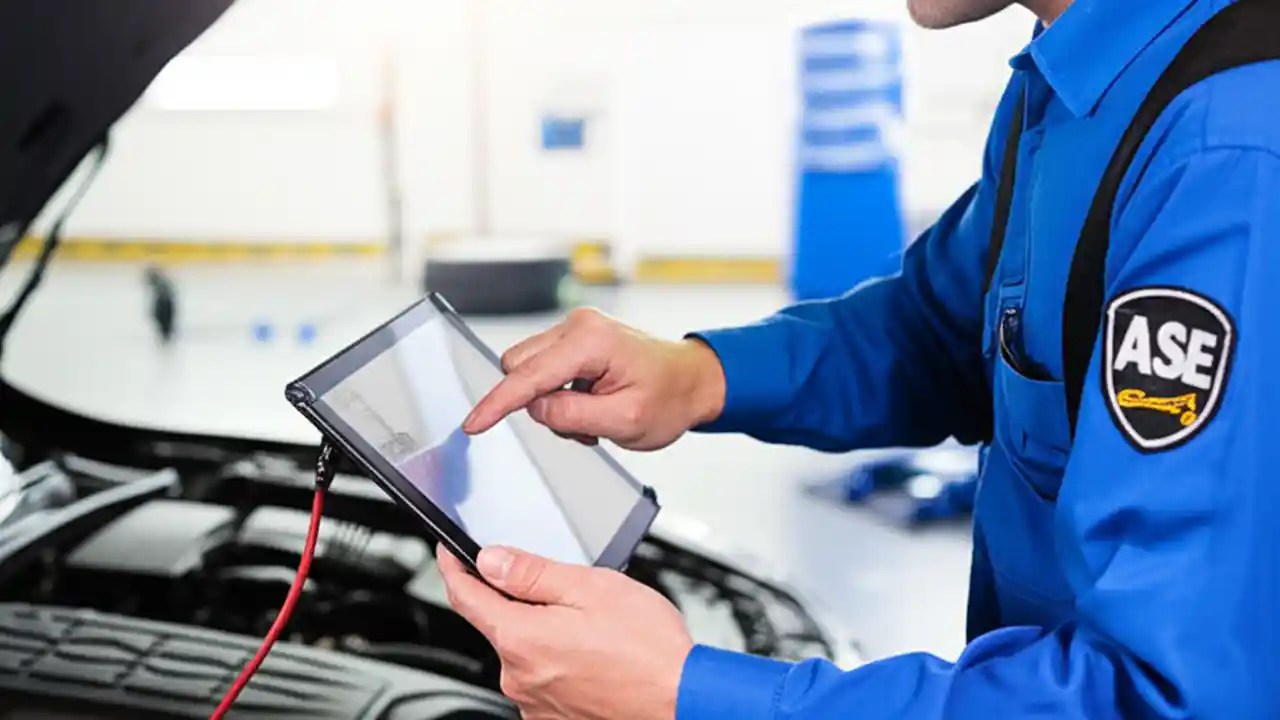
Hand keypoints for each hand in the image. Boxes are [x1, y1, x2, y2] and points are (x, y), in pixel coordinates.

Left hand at [437, 545, 693, 719]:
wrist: (683, 701)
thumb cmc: (649, 651)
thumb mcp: (591, 588)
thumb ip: (533, 573)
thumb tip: (491, 560)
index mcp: (521, 638)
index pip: (465, 596)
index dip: (453, 567)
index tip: (449, 552)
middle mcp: (519, 677)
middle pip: (499, 624)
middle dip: (522, 602)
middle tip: (568, 591)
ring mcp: (535, 703)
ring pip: (525, 652)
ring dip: (546, 634)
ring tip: (596, 629)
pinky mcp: (554, 718)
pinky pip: (544, 679)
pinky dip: (560, 662)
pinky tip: (595, 656)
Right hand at [462, 308, 725, 450]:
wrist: (693, 381)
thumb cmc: (669, 397)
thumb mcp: (624, 420)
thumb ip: (573, 415)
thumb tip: (535, 408)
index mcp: (591, 341)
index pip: (529, 376)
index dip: (498, 403)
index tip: (474, 422)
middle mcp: (578, 326)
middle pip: (520, 367)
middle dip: (537, 403)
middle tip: (581, 425)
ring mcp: (576, 329)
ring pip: (529, 371)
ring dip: (551, 402)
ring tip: (592, 414)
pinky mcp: (575, 340)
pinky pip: (545, 370)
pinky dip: (559, 394)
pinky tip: (590, 403)